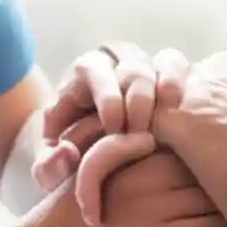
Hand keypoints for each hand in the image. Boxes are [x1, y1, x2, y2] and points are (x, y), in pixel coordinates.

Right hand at [23, 155, 226, 226]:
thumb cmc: (66, 216)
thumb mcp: (92, 169)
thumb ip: (127, 150)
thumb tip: (163, 139)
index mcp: (129, 147)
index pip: (190, 135)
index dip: (221, 141)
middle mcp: (139, 170)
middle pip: (207, 161)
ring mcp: (144, 204)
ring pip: (212, 195)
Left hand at [35, 47, 190, 200]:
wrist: (96, 161)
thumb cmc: (73, 160)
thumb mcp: (53, 168)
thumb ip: (48, 167)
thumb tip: (67, 154)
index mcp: (81, 78)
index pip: (92, 69)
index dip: (106, 94)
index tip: (115, 127)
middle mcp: (116, 65)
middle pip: (130, 59)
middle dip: (136, 92)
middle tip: (139, 126)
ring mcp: (146, 69)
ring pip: (159, 58)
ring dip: (163, 83)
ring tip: (166, 115)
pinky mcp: (169, 80)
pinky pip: (176, 65)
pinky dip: (178, 78)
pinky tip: (178, 103)